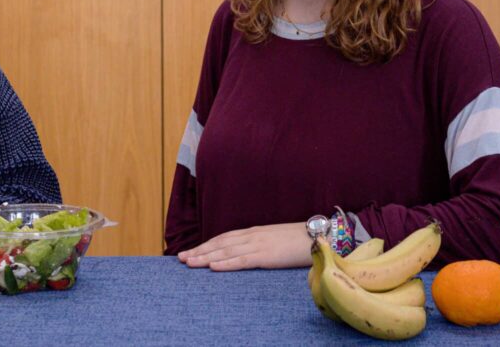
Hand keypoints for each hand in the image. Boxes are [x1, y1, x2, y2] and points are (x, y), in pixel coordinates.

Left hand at [177, 222, 311, 270]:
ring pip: (226, 252)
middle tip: (180, 258)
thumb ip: (260, 245)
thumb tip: (248, 253)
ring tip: (189, 263)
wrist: (319, 235)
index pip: (223, 238)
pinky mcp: (266, 255)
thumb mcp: (275, 240)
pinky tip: (213, 267)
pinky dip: (225, 264)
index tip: (191, 251)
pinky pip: (242, 260)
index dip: (206, 245)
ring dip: (206, 257)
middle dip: (199, 251)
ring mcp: (258, 245)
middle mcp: (252, 236)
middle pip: (219, 244)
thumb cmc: (299, 240)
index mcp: (253, 232)